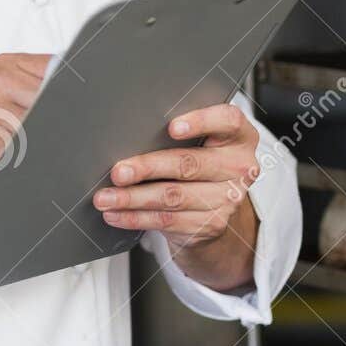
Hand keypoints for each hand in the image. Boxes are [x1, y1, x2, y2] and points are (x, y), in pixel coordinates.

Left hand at [94, 101, 260, 252]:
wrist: (217, 207)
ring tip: (105, 197)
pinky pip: (167, 220)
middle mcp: (239, 167)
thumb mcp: (201, 140)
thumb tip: (129, 133)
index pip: (228, 120)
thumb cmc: (201, 160)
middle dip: (148, 167)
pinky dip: (135, 217)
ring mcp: (227, 199)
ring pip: (173, 196)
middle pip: (190, 163)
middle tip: (119, 171)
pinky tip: (116, 213)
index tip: (172, 128)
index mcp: (239, 137)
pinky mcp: (211, 225)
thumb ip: (180, 131)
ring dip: (133, 198)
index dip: (201, 122)